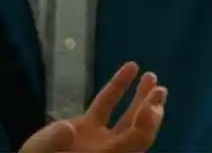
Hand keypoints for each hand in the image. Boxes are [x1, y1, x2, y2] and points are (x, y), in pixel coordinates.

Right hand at [18, 61, 166, 152]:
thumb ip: (51, 142)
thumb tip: (66, 127)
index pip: (134, 142)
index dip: (146, 125)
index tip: (152, 105)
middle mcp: (107, 150)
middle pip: (140, 134)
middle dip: (151, 113)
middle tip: (160, 91)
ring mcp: (99, 139)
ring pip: (128, 120)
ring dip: (142, 99)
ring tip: (153, 79)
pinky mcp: (88, 127)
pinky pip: (106, 106)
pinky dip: (117, 88)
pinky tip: (130, 68)